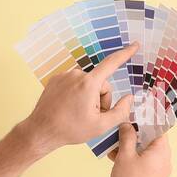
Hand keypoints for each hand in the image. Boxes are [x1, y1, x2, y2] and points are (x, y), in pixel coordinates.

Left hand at [20, 43, 138, 151]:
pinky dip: (76, 94)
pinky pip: (75, 83)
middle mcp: (76, 75)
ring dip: (88, 97)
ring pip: (88, 84)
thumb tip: (129, 98)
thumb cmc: (71, 130)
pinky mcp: (56, 79)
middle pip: (101, 84)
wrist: (41, 131)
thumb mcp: (101, 126)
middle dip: (101, 99)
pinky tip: (69, 107)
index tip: (135, 45)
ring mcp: (64, 75)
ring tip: (78, 113)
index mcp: (88, 84)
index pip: (112, 63)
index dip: (126, 54)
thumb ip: (121, 111)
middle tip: (91, 116)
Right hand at [108, 122, 170, 176]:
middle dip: (134, 134)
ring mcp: (159, 171)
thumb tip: (127, 125)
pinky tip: (115, 158)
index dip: (146, 120)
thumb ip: (127, 137)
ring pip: (144, 152)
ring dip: (130, 147)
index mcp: (162, 151)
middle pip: (150, 140)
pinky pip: (143, 163)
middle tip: (120, 129)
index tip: (135, 114)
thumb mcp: (125, 156)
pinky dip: (131, 159)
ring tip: (113, 145)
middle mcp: (164, 160)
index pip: (158, 127)